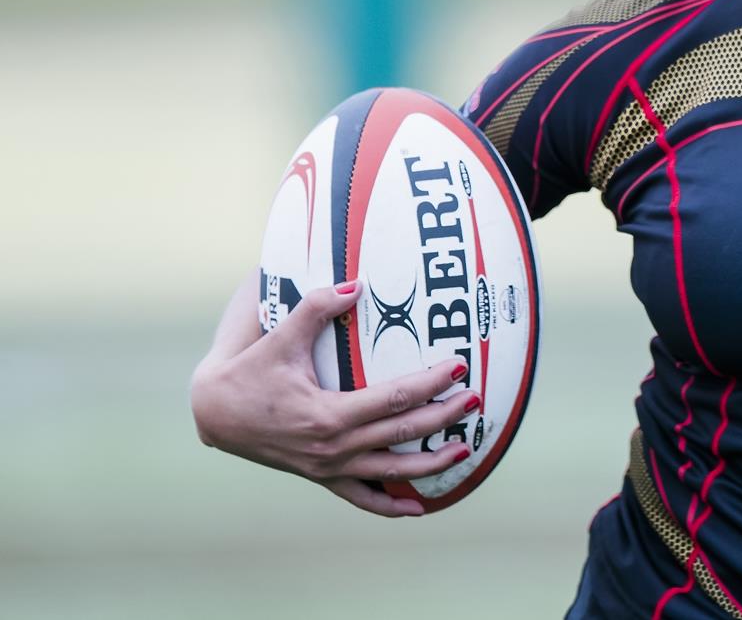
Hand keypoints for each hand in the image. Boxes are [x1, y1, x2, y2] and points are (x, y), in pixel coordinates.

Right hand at [190, 278, 477, 516]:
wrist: (214, 413)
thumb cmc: (249, 371)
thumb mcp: (279, 337)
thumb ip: (316, 308)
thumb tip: (355, 285)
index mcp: (328, 414)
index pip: (395, 398)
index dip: (431, 383)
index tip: (459, 367)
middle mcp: (333, 447)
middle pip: (403, 434)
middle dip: (444, 417)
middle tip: (475, 399)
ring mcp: (329, 467)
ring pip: (390, 472)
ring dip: (431, 464)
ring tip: (464, 448)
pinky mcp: (321, 477)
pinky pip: (361, 498)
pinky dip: (390, 506)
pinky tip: (418, 509)